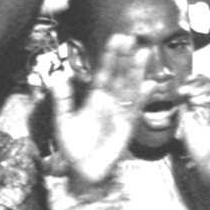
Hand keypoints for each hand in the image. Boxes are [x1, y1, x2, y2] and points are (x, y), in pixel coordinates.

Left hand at [49, 36, 147, 186]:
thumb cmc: (74, 148)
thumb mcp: (64, 121)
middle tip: (130, 38)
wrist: (84, 172)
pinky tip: (150, 84)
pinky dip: (144, 97)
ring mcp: (121, 113)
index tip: (116, 39)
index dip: (110, 57)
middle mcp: (110, 102)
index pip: (104, 73)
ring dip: (137, 71)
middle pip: (120, 75)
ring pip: (130, 88)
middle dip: (125, 57)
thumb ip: (63, 101)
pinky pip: (136, 109)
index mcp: (95, 98)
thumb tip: (58, 79)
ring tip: (143, 53)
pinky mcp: (128, 126)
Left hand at [177, 78, 209, 187]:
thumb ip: (188, 106)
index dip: (201, 81)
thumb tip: (184, 89)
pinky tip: (199, 101)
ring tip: (191, 95)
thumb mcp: (188, 123)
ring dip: (206, 89)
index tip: (185, 82)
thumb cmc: (202, 152)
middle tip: (186, 88)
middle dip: (202, 83)